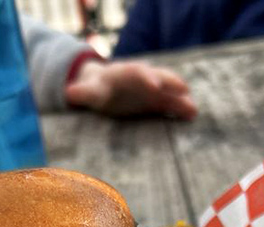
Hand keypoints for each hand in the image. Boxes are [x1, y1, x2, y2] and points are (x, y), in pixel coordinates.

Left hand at [65, 59, 197, 120]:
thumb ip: (81, 94)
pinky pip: (171, 104)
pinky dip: (181, 109)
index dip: (146, 77)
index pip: (136, 72)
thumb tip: (69, 94)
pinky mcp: (156, 102)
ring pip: (168, 91)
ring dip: (180, 99)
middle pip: (158, 77)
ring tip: (193, 110)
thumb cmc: (95, 91)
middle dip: (170, 84)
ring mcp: (152, 90)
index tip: (153, 85)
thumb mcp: (87, 92)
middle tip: (183, 91)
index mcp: (124, 74)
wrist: (105, 89)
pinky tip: (192, 117)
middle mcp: (142, 78)